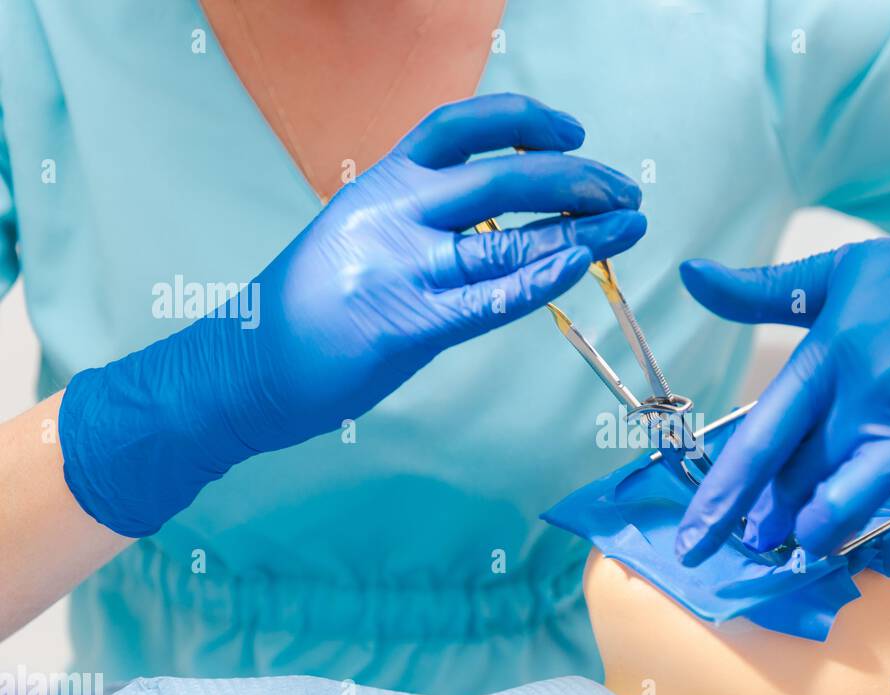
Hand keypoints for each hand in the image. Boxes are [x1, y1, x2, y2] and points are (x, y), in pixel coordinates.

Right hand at [59, 93, 645, 536]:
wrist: (246, 364)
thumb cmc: (310, 301)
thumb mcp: (360, 228)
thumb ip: (422, 211)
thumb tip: (502, 208)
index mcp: (380, 182)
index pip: (460, 125)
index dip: (525, 120)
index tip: (575, 131)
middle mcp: (390, 213)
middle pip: (500, 177)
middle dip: (577, 179)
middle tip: (626, 190)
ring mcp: (396, 268)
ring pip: (504, 239)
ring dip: (578, 231)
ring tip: (630, 225)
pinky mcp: (402, 325)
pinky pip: (485, 300)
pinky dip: (538, 281)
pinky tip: (579, 266)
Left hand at [674, 161, 889, 564]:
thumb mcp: (840, 271)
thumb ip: (762, 291)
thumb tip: (692, 276)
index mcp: (827, 359)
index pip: (758, 443)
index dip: (720, 500)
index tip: (692, 542)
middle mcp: (866, 401)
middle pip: (797, 485)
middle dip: (771, 525)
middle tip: (762, 542)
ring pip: (851, 509)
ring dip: (825, 537)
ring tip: (817, 542)